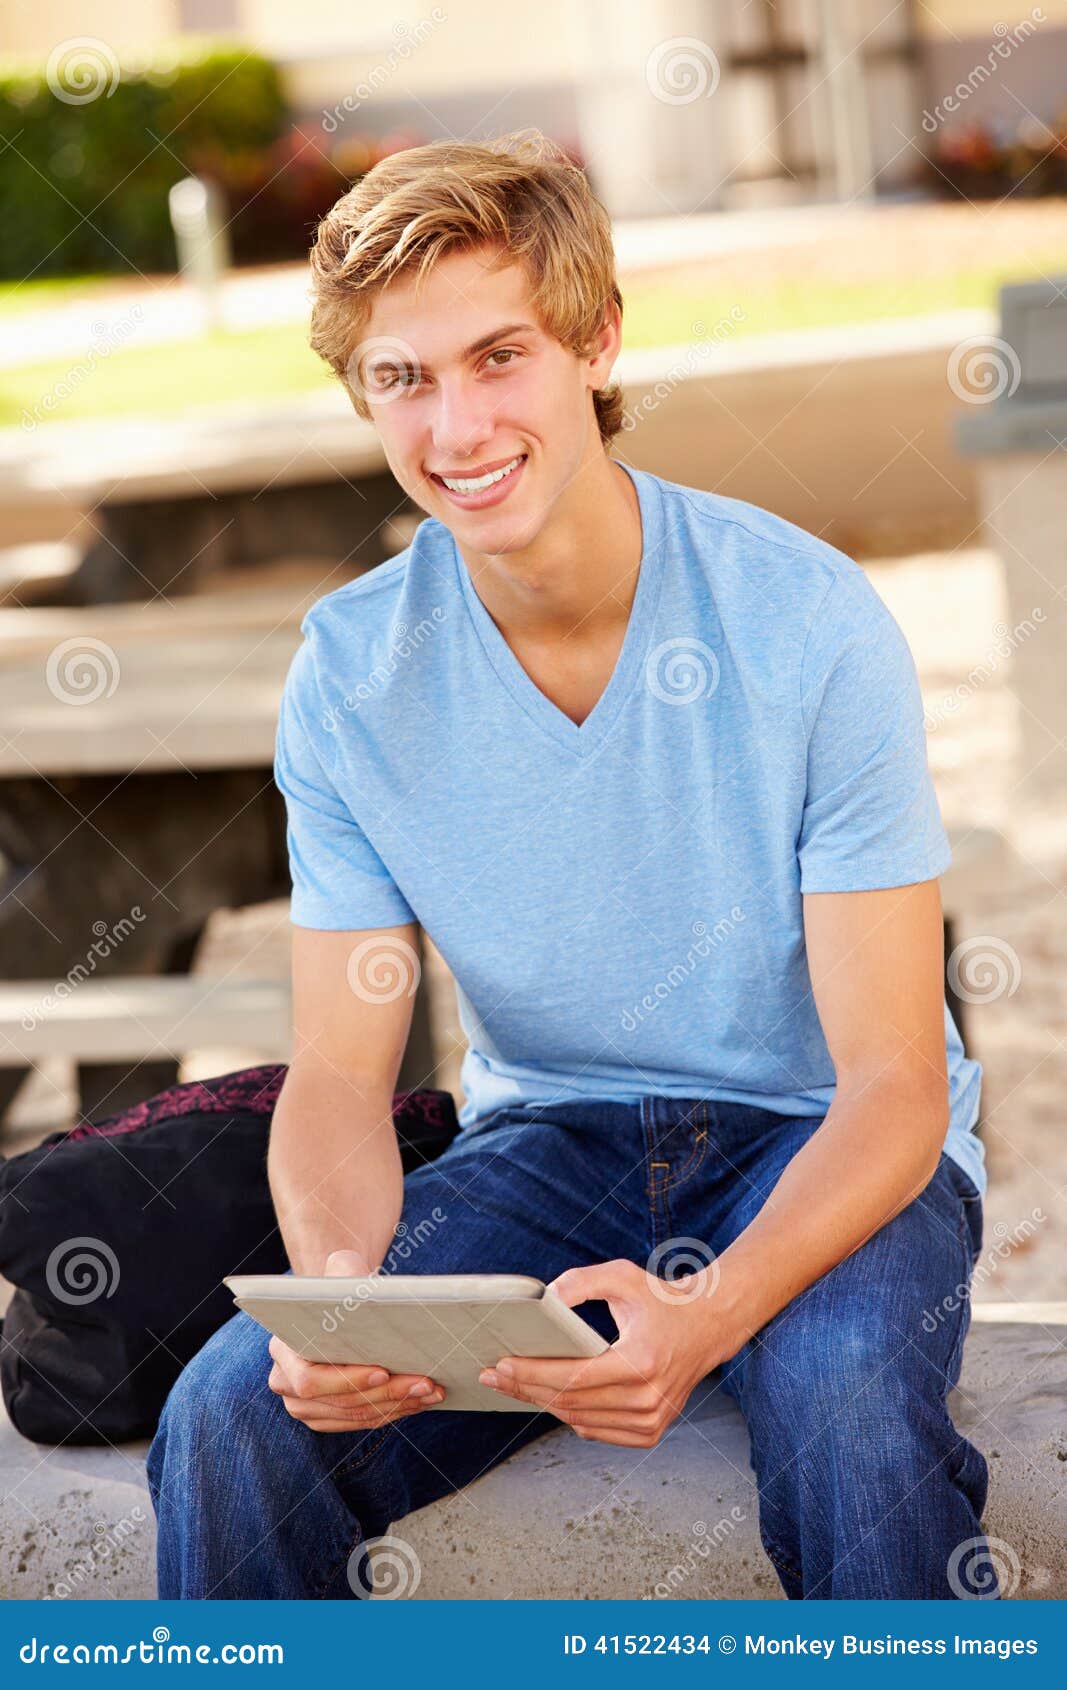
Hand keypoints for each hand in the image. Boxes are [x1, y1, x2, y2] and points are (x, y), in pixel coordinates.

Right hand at [267, 1249, 445, 1430]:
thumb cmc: (340, 1285)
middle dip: (387, 1393)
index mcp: (282, 1349)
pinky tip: (419, 1399)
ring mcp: (303, 1406)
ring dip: (398, 1405)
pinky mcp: (325, 1417)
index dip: (348, 1380)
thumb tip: (358, 1282)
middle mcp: (285, 1383)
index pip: (311, 1379)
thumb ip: (343, 1268)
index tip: (384, 1371)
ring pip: (356, 1415)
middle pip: (341, 1402)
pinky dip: (393, 1411)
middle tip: (426, 1382)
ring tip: (432, 1390)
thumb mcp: (340, 1269)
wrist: (336, 1305)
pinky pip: (361, 1421)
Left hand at [478, 1257, 740, 1447]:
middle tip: (492, 1375)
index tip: (501, 1364)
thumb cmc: (662, 1300)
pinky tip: (549, 1397)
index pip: (575, 1377)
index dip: (534, 1373)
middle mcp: (648, 1398)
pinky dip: (570, 1414)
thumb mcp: (624, 1276)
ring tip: (513, 1384)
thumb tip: (545, 1298)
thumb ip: (582, 1281)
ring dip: (543, 1403)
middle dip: (526, 1388)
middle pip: (571, 1402)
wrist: (707, 1326)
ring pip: (580, 1420)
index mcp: (643, 1362)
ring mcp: (651, 1420)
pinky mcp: (651, 1431)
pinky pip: (596, 1430)